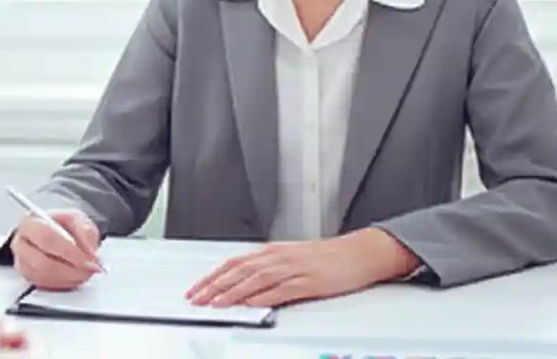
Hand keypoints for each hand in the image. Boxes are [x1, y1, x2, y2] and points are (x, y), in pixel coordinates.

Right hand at [10, 209, 102, 289]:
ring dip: (70, 277)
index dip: (69, 250)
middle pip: (43, 262)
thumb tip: (89, 249)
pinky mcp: (29, 278)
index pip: (46, 237)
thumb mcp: (76, 218)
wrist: (56, 236)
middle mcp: (21, 244)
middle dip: (71, 267)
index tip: (88, 257)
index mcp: (29, 223)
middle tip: (90, 267)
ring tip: (85, 271)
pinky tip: (75, 276)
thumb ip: (84, 230)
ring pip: (45, 277)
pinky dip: (65, 283)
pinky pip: (46, 286)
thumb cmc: (61, 226)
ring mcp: (23, 263)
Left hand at [184, 228, 418, 307]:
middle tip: (196, 298)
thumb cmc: (328, 257)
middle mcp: (278, 257)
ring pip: (255, 279)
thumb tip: (243, 284)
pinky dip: (262, 297)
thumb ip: (268, 269)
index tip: (196, 288)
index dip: (212, 276)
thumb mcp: (292, 259)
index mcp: (272, 252)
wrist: (359, 253)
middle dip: (214, 285)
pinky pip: (280, 290)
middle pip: (239, 270)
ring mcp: (293, 269)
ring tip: (215, 303)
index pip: (234, 263)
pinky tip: (249, 304)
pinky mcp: (308, 281)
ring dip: (232, 291)